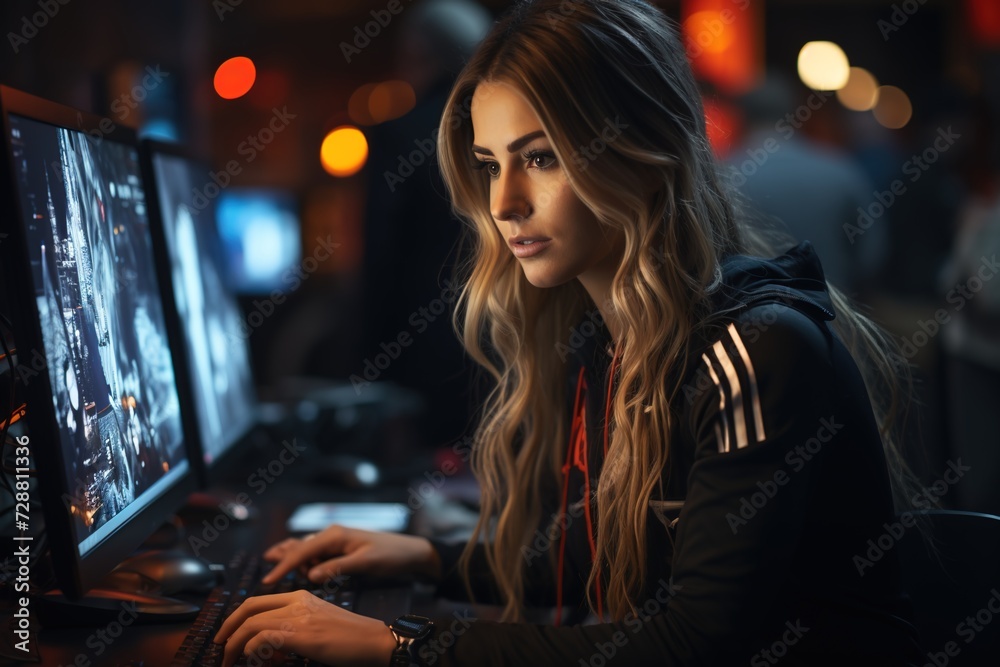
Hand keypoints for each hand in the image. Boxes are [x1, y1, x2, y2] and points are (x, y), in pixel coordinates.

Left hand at [213, 590, 396, 666]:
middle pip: (249, 608)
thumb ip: (294, 630)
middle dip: (227, 628)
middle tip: (220, 647)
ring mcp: (299, 617)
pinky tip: (256, 662)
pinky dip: (252, 651)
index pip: (257, 601)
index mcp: (301, 596)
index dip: (236, 617)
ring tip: (230, 661)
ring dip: (234, 646)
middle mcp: (297, 601)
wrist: (374, 641)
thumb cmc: (350, 638)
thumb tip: (269, 647)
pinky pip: (263, 639)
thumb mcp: (318, 625)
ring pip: (251, 625)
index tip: (227, 634)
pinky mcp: (301, 634)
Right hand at [261, 524, 442, 584]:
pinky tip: (301, 566)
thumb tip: (311, 575)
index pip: (303, 550)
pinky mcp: (342, 548)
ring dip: (294, 558)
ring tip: (275, 564)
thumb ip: (337, 568)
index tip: (269, 579)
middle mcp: (333, 534)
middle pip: (301, 545)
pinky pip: (318, 552)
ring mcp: (337, 540)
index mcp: (336, 534)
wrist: (411, 552)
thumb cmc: (391, 555)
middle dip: (284, 555)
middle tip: (266, 566)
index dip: (285, 565)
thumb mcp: (366, 563)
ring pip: (308, 548)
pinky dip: (306, 559)